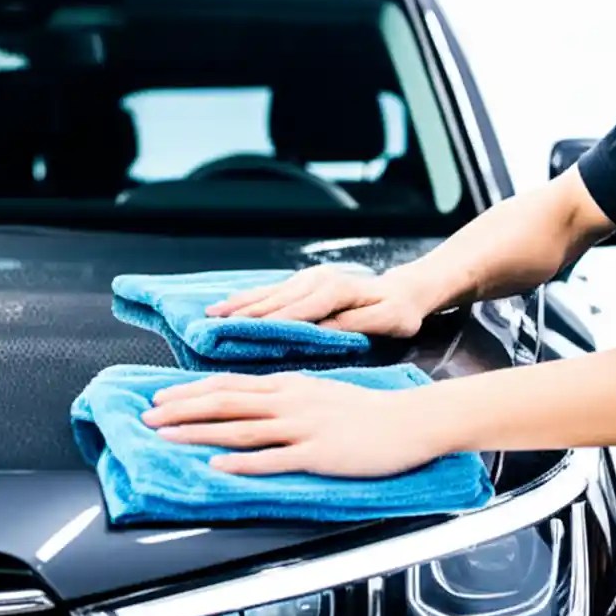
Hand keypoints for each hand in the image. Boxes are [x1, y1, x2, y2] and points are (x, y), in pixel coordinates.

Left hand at [140, 372, 449, 476]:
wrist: (409, 421)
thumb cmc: (367, 411)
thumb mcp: (320, 392)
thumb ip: (286, 396)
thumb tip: (254, 402)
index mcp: (289, 384)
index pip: (230, 384)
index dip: (191, 391)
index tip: (161, 397)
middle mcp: (290, 400)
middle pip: (226, 402)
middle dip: (182, 409)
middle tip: (147, 416)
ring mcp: (303, 427)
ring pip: (241, 428)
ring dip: (200, 433)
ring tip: (166, 437)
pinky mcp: (318, 453)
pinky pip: (274, 458)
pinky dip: (243, 462)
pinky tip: (218, 467)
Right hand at [204, 264, 432, 337]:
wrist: (404, 291)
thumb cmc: (398, 312)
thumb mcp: (388, 321)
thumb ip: (356, 324)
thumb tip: (324, 329)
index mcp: (335, 290)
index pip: (296, 312)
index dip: (269, 324)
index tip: (243, 337)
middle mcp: (316, 280)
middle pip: (274, 302)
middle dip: (244, 316)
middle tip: (214, 330)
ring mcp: (308, 279)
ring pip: (267, 295)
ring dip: (238, 306)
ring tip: (211, 316)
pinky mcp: (303, 283)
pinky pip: (270, 292)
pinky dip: (246, 299)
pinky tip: (227, 305)